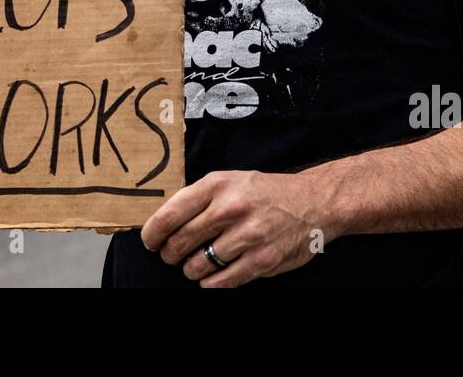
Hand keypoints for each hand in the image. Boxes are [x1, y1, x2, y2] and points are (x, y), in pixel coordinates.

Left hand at [140, 170, 328, 287]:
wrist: (313, 203)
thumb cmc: (265, 193)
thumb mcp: (230, 180)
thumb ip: (199, 197)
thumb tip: (164, 221)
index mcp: (217, 185)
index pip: (170, 213)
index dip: (153, 233)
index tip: (150, 242)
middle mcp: (231, 208)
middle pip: (181, 242)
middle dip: (170, 255)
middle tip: (172, 256)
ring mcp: (247, 236)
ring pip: (199, 265)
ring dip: (191, 270)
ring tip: (194, 266)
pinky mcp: (262, 260)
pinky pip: (223, 281)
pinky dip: (211, 283)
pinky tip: (211, 278)